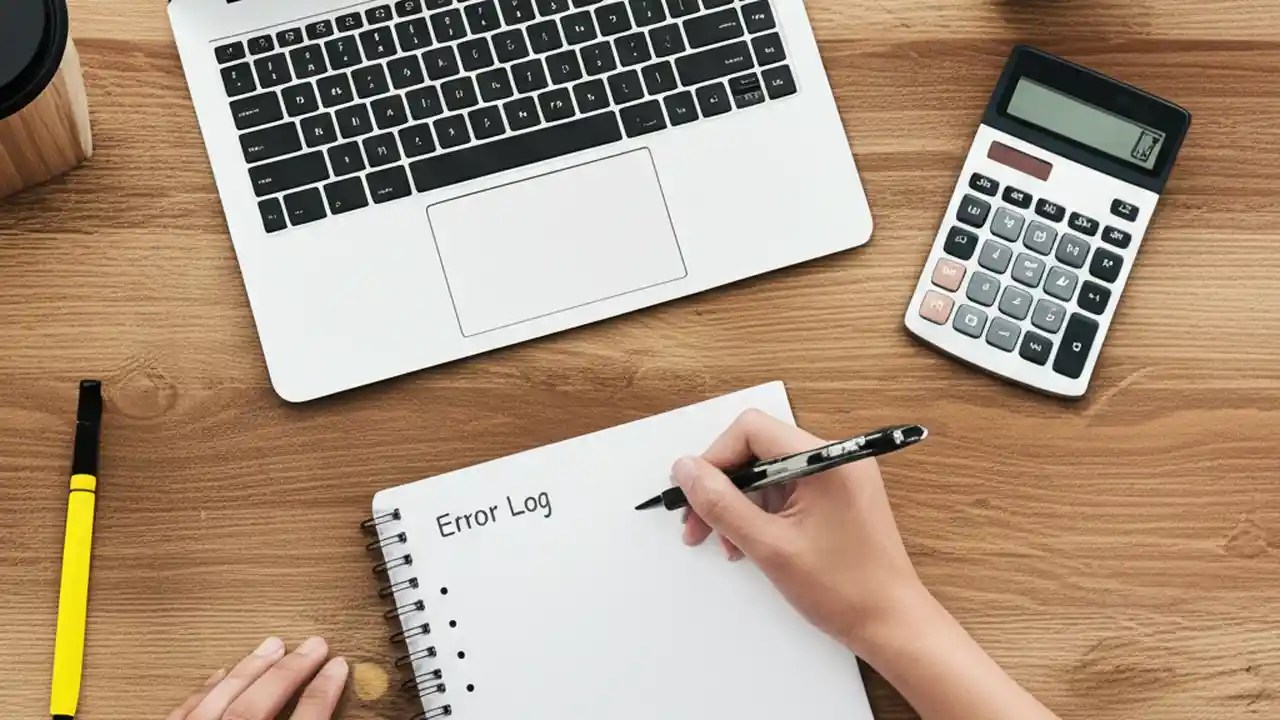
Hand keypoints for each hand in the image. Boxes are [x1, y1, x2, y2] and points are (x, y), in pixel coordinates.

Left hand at [166, 637, 348, 719]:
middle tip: (314, 644)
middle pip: (261, 703)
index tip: (338, 667)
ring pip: (221, 700)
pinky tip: (219, 673)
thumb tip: (329, 711)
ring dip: (250, 669)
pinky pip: (185, 712)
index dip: (324, 691)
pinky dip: (205, 690)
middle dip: (290, 670)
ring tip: (272, 644)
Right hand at [673, 410, 929, 660]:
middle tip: (697, 524)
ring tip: (727, 544)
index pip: (752, 430)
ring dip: (739, 504)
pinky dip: (762, 512)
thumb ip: (722, 503)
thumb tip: (686, 470)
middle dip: (723, 486)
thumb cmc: (845, 589)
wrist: (891, 623)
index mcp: (826, 459)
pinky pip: (788, 490)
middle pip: (758, 449)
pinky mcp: (838, 496)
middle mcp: (836, 457)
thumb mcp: (769, 546)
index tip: (693, 492)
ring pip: (769, 472)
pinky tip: (750, 543)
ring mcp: (839, 476)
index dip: (715, 459)